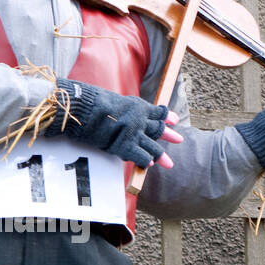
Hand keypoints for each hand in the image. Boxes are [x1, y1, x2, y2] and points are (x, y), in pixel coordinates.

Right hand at [46, 77, 182, 168]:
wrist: (85, 109)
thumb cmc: (92, 103)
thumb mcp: (111, 100)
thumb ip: (122, 108)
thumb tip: (118, 110)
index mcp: (137, 106)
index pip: (156, 112)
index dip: (165, 116)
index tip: (174, 119)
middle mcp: (139, 120)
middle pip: (158, 129)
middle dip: (169, 135)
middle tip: (179, 139)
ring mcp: (134, 133)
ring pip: (153, 146)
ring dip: (161, 155)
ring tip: (169, 163)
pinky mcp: (125, 146)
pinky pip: (141, 156)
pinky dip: (146, 160)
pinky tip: (150, 165)